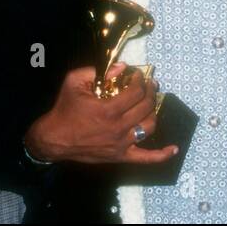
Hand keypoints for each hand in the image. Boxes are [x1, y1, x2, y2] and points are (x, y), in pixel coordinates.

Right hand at [24, 64, 176, 164]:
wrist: (53, 139)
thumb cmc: (64, 109)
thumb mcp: (74, 82)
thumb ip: (97, 71)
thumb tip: (121, 67)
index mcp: (109, 110)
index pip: (136, 92)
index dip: (140, 80)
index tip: (138, 75)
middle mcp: (118, 128)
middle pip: (146, 107)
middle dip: (150, 91)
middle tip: (148, 84)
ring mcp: (121, 144)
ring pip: (149, 126)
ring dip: (153, 112)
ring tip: (150, 102)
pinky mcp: (120, 156)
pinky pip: (145, 158)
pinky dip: (161, 155)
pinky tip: (173, 148)